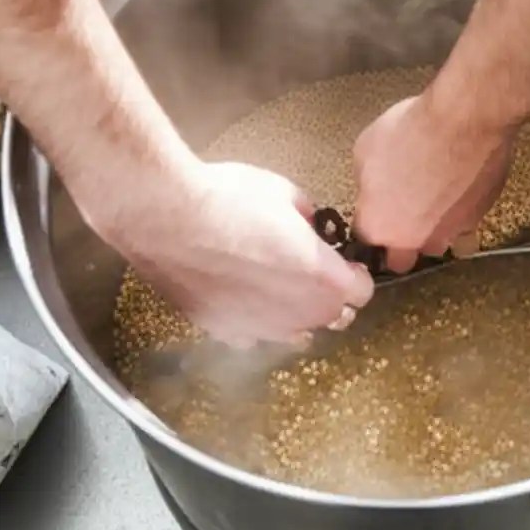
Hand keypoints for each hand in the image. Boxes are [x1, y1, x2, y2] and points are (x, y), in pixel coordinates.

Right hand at [90, 156, 373, 347]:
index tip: (343, 262)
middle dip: (329, 295)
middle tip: (308, 269)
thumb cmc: (229, 199)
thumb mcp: (284, 193)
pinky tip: (240, 295)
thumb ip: (308, 217)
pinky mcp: (225, 333)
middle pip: (333, 316)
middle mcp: (300, 314)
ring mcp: (262, 330)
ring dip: (294, 312)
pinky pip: (253, 336)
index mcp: (325, 279)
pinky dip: (254, 321)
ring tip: (273, 284)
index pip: (363, 292)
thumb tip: (308, 225)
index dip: (354, 274)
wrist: (167, 216)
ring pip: (296, 332)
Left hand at [352, 90, 520, 272]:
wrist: (464, 123)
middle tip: (401, 216)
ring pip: (436, 247)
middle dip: (398, 245)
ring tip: (433, 204)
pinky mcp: (478, 221)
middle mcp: (413, 240)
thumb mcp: (366, 148)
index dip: (369, 226)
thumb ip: (366, 182)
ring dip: (431, 233)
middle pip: (401, 261)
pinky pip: (465, 229)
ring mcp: (449, 234)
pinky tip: (459, 193)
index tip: (372, 213)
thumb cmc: (410, 132)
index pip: (364, 242)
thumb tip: (373, 190)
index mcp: (379, 226)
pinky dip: (460, 216)